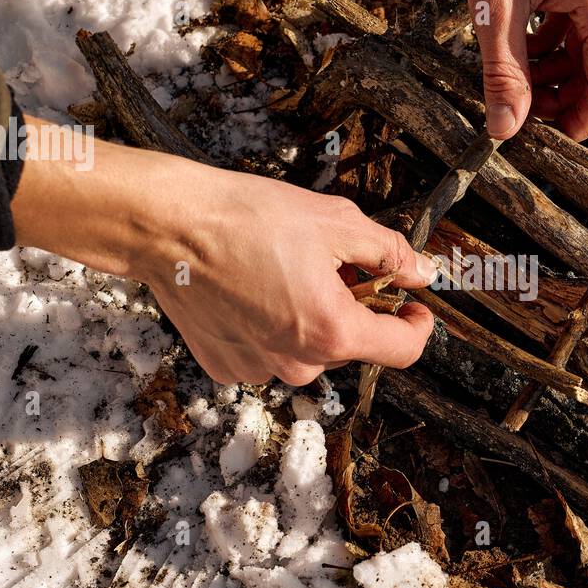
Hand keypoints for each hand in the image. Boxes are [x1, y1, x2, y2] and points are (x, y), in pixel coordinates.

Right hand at [11, 118, 437, 385]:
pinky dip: (271, 326)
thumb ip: (389, 252)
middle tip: (336, 263)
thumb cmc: (245, 218)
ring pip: (308, 350)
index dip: (418, 326)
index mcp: (332, 331)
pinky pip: (268, 352)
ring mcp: (258, 369)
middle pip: (351, 344)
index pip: (402, 351)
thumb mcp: (336, 222)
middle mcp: (297, 363)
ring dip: (311, 317)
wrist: (166, 227)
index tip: (413, 306)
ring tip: (286, 270)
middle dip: (354, 307)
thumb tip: (421, 273)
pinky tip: (254, 289)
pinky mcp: (225, 365)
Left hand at [452, 0, 587, 141]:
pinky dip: (558, 46)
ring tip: (516, 81)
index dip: (582, 120)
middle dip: (565, 98)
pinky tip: (523, 50)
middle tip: (522, 111)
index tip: (549, 140)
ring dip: (558, 74)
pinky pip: (587, 27)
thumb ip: (503, 74)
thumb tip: (507, 130)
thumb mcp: (494, 8)